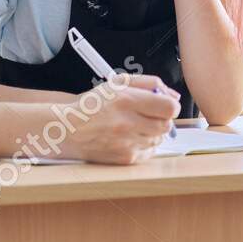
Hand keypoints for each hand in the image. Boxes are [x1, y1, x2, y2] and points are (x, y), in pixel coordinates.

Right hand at [57, 73, 180, 164]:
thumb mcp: (118, 83)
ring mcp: (126, 143)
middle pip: (167, 125)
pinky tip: (131, 137)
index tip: (163, 105)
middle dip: (161, 118)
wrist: (68, 129)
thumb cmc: (93, 105)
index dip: (169, 105)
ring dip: (153, 132)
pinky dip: (145, 144)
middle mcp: (127, 123)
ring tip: (136, 125)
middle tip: (147, 114)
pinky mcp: (125, 158)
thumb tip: (174, 96)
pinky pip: (150, 152)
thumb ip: (150, 83)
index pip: (169, 108)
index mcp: (126, 100)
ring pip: (159, 139)